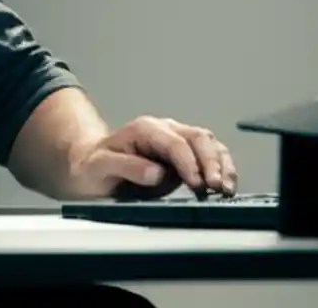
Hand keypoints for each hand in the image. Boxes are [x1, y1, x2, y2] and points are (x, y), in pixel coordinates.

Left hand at [71, 116, 236, 199]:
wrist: (91, 168)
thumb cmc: (94, 167)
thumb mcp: (100, 167)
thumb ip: (127, 167)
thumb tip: (155, 173)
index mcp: (145, 129)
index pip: (175, 143)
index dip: (189, 163)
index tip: (197, 183)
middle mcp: (164, 130)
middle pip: (198, 138)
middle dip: (211, 163)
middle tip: (217, 187)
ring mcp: (177, 141)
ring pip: (209, 144)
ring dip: (222, 165)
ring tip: (226, 188)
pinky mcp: (185, 156)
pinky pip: (210, 156)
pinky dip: (222, 168)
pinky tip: (226, 185)